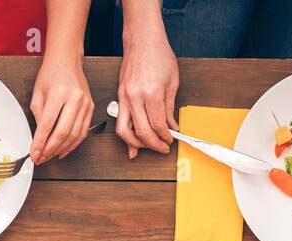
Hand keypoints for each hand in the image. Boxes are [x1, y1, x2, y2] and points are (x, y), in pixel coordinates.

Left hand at [30, 52, 94, 163]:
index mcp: (59, 93)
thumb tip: (39, 140)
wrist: (66, 61)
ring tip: (49, 156)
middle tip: (41, 158)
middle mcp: (75, 98)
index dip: (40, 143)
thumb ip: (39, 118)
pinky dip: (72, 144)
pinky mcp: (90, 108)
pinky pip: (82, 132)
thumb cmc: (51, 75)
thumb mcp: (37, 95)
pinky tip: (62, 150)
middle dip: (50, 150)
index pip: (48, 124)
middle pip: (63, 132)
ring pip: (74, 135)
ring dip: (60, 149)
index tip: (34, 154)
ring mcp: (85, 103)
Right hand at [116, 18, 179, 158]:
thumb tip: (171, 126)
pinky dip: (126, 135)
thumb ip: (170, 108)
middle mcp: (135, 97)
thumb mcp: (172, 82)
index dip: (165, 137)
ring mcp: (124, 98)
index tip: (170, 139)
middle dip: (153, 145)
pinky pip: (120, 122)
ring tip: (146, 147)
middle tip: (162, 148)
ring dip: (135, 144)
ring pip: (124, 131)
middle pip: (141, 132)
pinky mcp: (119, 98)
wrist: (142, 41)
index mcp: (151, 93)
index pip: (157, 125)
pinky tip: (132, 143)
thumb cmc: (158, 55)